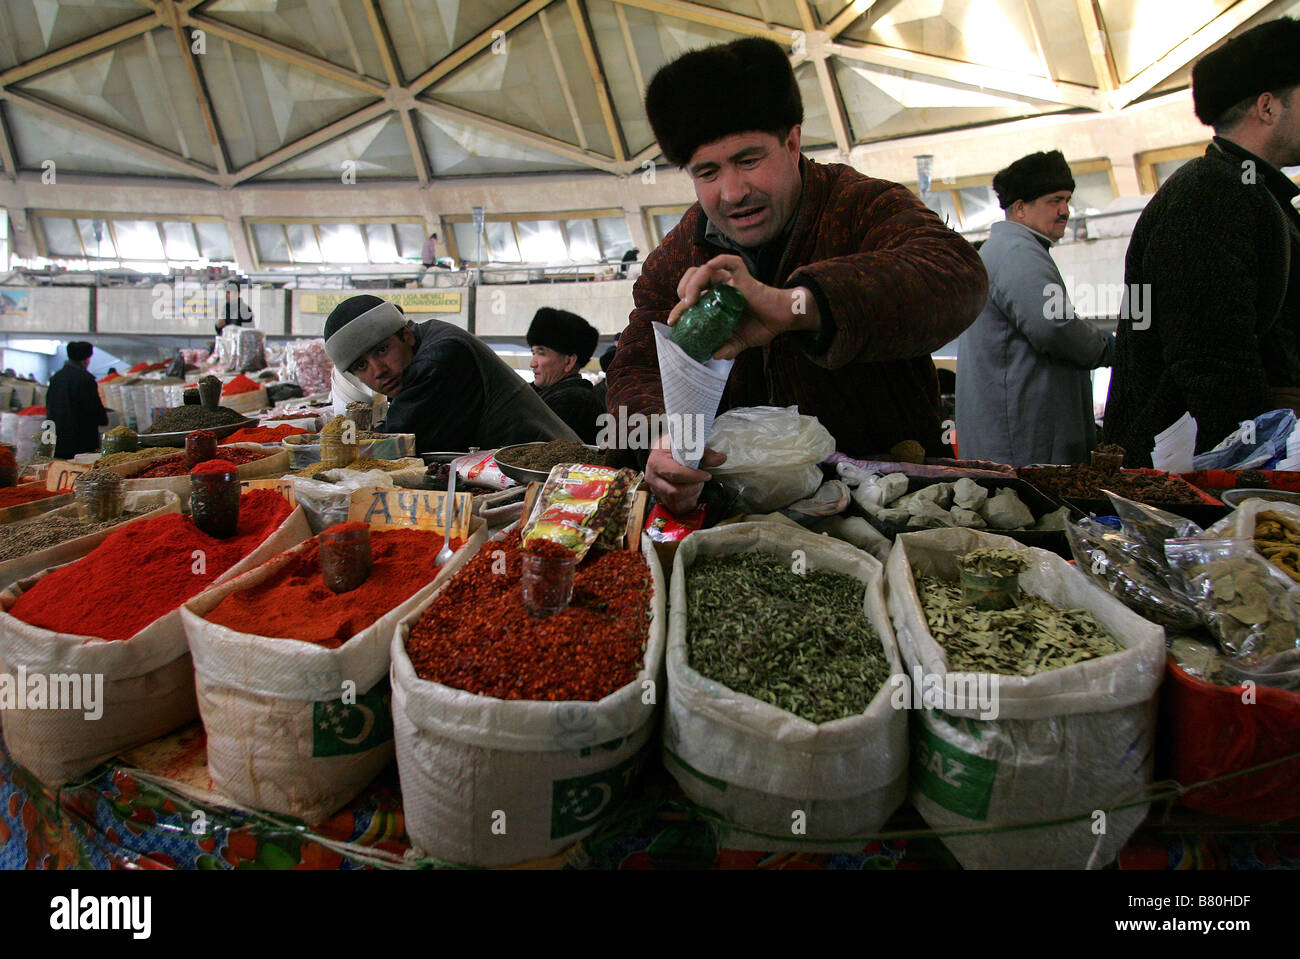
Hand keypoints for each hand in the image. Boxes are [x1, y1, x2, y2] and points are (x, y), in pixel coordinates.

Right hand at [644, 433, 726, 514]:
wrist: (661, 453)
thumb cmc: (674, 447)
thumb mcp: (689, 444)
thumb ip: (705, 453)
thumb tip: (721, 459)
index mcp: (656, 461)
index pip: (675, 474)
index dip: (694, 477)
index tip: (707, 475)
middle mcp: (652, 477)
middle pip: (675, 491)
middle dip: (694, 487)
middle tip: (702, 480)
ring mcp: (655, 489)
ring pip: (676, 501)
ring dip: (692, 495)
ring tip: (697, 485)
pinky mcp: (660, 498)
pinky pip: (676, 508)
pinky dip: (688, 503)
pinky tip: (693, 493)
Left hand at [666, 254, 818, 359]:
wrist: (783, 319)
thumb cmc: (762, 325)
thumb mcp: (740, 342)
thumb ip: (728, 348)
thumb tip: (715, 355)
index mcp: (717, 300)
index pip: (691, 298)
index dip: (679, 309)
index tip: (673, 322)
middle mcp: (721, 287)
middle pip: (693, 278)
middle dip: (682, 290)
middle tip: (683, 307)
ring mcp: (731, 280)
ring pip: (704, 270)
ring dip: (692, 282)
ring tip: (689, 300)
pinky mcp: (743, 277)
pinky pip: (729, 262)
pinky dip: (717, 262)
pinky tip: (709, 269)